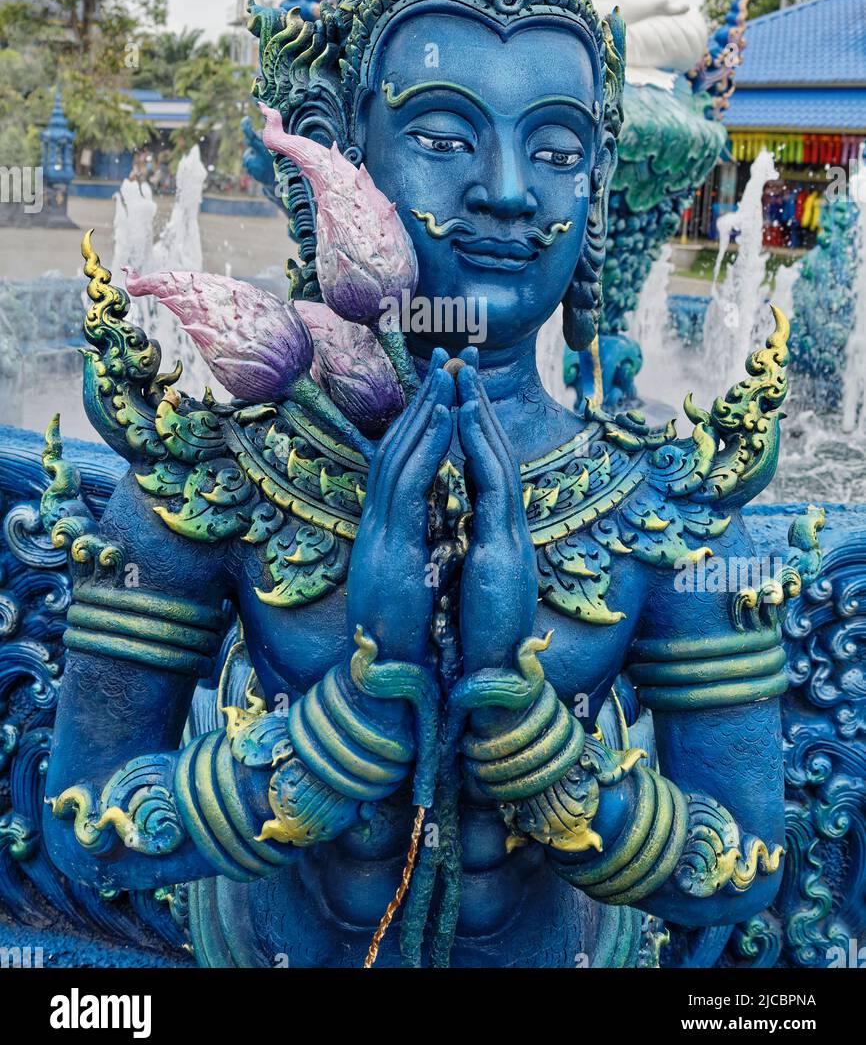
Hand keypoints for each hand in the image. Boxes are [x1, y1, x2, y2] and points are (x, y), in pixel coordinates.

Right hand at [346, 349, 454, 663]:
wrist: (383, 687)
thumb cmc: (400, 646)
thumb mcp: (410, 587)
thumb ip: (416, 552)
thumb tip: (429, 529)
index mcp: (383, 537)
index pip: (398, 468)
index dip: (418, 427)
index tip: (440, 393)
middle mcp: (376, 528)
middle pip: (394, 449)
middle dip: (422, 404)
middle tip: (445, 361)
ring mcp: (379, 536)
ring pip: (399, 456)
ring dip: (426, 412)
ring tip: (449, 375)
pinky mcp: (390, 548)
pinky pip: (408, 483)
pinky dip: (427, 446)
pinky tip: (443, 416)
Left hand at [456, 363, 537, 672]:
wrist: (496, 681)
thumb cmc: (482, 640)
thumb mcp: (471, 585)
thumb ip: (469, 552)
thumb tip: (458, 528)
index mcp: (497, 536)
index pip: (483, 471)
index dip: (470, 431)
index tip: (454, 396)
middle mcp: (509, 528)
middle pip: (494, 453)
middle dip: (476, 406)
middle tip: (461, 363)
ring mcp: (512, 535)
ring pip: (498, 457)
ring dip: (478, 412)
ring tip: (461, 374)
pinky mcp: (506, 547)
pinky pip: (493, 483)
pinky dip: (478, 445)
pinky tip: (463, 415)